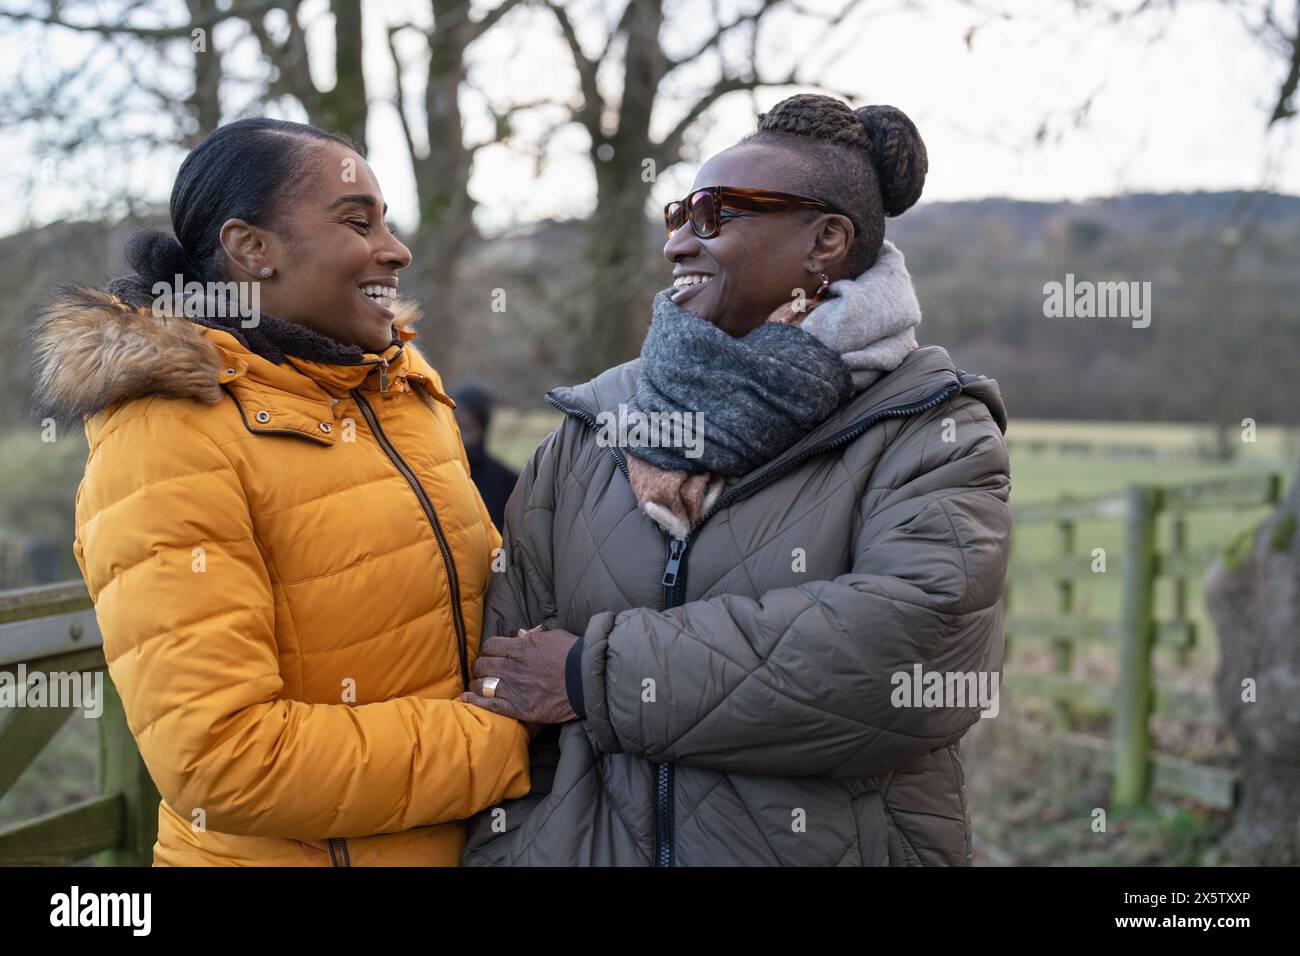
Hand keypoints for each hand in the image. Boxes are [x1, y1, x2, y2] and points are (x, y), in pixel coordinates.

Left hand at [458, 626, 580, 724]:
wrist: (587, 680)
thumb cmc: (575, 656)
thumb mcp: (554, 636)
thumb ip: (534, 636)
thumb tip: (521, 635)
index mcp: (521, 647)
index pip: (491, 645)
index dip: (488, 650)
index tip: (490, 654)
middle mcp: (512, 666)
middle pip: (483, 664)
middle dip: (480, 667)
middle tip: (483, 671)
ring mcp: (514, 688)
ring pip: (482, 684)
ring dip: (477, 684)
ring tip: (477, 687)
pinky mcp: (518, 707)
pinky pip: (490, 704)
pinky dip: (475, 702)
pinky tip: (466, 700)